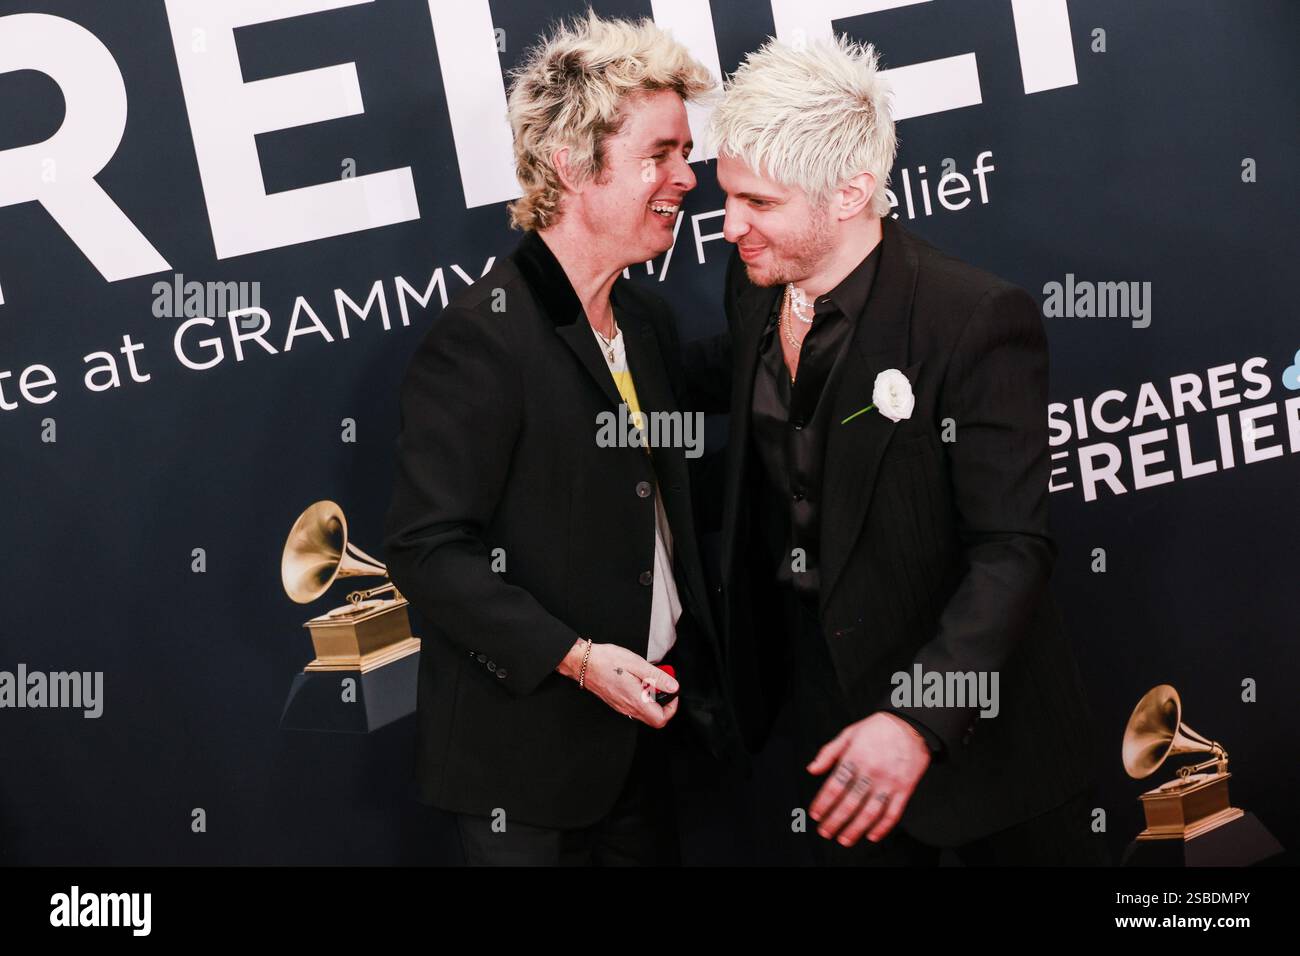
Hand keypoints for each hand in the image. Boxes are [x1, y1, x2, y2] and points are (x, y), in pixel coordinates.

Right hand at [559, 640, 679, 727]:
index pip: (661, 719)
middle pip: (654, 719)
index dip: (671, 708)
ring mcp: (621, 707)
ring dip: (652, 700)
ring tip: (650, 680)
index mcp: (636, 700)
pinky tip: (639, 681)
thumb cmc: (606, 661)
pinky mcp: (616, 703)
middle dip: (663, 704)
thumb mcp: (637, 664)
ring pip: (644, 713)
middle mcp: (628, 708)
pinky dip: (642, 697)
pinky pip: (634, 707)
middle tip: (662, 685)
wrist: (583, 663)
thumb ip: (657, 677)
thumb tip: (673, 686)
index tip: (672, 692)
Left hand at [806, 712, 930, 846]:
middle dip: (835, 821)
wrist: (911, 723)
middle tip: (825, 832)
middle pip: (850, 803)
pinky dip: (882, 827)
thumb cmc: (877, 728)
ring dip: (855, 829)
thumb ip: (828, 753)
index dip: (823, 803)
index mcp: (855, 757)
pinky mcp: (905, 788)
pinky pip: (893, 813)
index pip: (834, 786)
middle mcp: (871, 771)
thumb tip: (812, 769)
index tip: (816, 814)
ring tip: (844, 839)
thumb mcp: (848, 734)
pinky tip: (872, 835)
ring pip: (870, 812)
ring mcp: (889, 782)